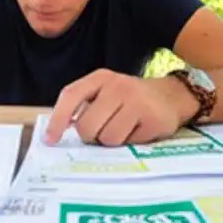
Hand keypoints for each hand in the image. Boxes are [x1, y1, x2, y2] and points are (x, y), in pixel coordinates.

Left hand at [44, 70, 198, 146]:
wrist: (172, 96)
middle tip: (104, 131)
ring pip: (107, 139)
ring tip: (125, 129)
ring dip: (113, 142)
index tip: (50, 140)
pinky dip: (132, 143)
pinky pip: (129, 144)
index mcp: (100, 78)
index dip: (57, 119)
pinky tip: (140, 130)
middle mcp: (117, 86)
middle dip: (92, 137)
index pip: (71, 96)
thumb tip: (58, 134)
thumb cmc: (130, 100)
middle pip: (87, 126)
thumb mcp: (106, 94)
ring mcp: (136, 101)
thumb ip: (84, 107)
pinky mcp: (152, 118)